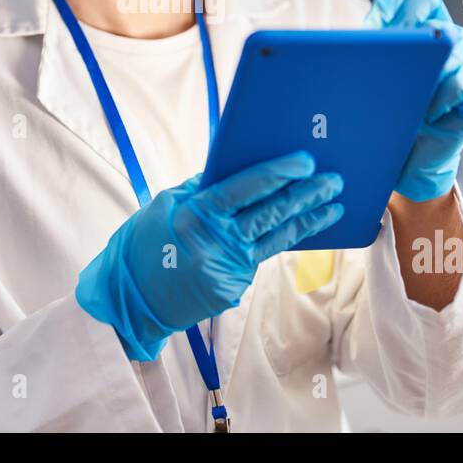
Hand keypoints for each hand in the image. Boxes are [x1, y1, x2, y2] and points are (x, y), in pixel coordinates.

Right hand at [75, 151, 344, 360]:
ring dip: (307, 218)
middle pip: (271, 213)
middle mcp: (216, 241)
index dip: (277, 173)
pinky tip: (302, 226)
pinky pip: (261, 256)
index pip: (245, 188)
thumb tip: (232, 168)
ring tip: (333, 205)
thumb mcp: (163, 206)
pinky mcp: (234, 286)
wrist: (129, 301)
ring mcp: (228, 267)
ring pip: (276, 237)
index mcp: (196, 214)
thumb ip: (199, 188)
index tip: (304, 161)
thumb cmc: (142, 247)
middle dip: (306, 194)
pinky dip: (281, 239)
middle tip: (333, 180)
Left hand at [363, 0, 462, 201]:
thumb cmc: (389, 116)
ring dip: (432, 61)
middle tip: (398, 52)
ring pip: (456, 42)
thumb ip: (378, 34)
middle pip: (436, 13)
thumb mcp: (375, 73)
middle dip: (415, 30)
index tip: (384, 29)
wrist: (407, 162)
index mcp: (421, 32)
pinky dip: (445, 93)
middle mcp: (446, 43)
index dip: (402, 8)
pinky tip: (428, 110)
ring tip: (414, 83)